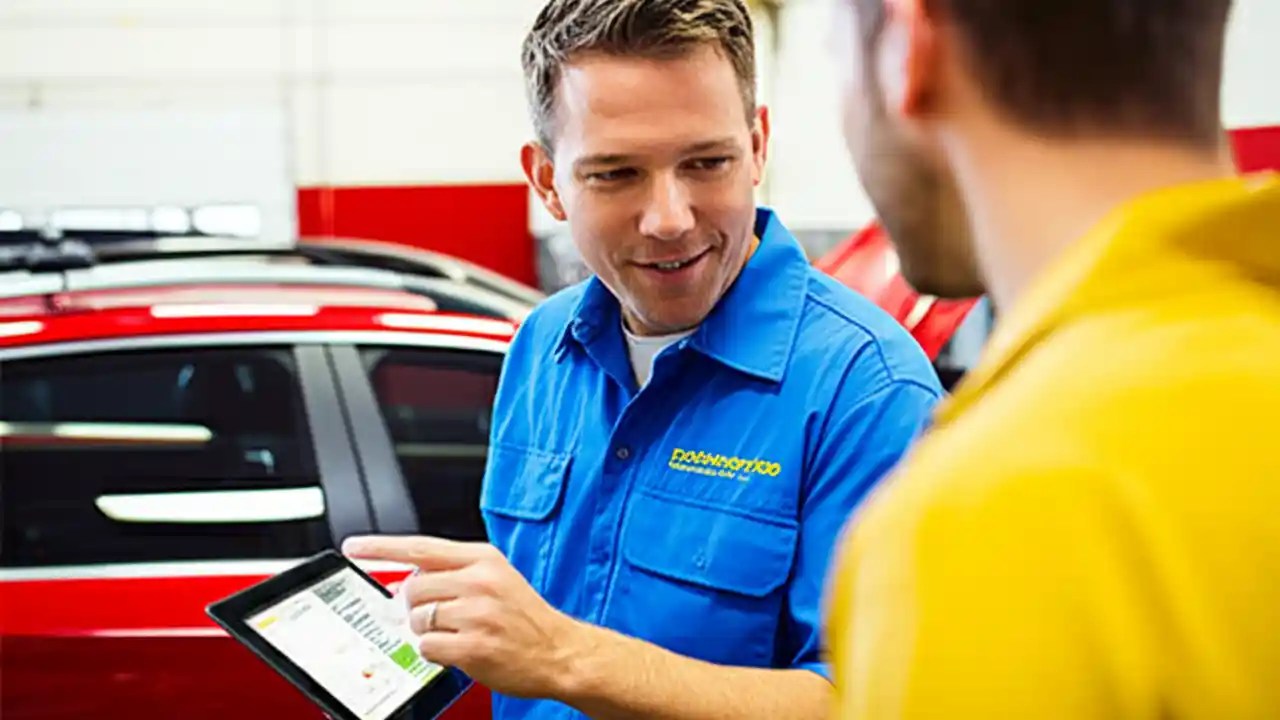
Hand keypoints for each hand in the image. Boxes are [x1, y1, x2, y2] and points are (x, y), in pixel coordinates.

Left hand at [342, 535, 586, 698]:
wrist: (560, 651)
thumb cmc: (525, 617)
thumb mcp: (496, 578)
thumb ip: (454, 573)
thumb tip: (406, 581)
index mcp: (484, 559)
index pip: (420, 547)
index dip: (382, 547)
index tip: (354, 547)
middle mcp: (479, 581)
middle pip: (413, 588)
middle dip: (415, 606)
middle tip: (440, 615)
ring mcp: (477, 614)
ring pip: (417, 619)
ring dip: (428, 631)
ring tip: (457, 633)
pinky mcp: (473, 646)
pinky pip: (427, 647)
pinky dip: (436, 652)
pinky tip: (460, 649)